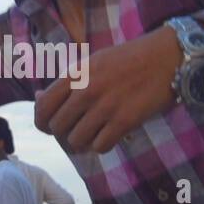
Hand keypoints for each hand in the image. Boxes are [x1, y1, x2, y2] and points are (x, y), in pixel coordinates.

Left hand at [34, 25, 181, 153]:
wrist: (166, 57)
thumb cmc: (128, 60)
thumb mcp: (93, 62)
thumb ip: (67, 82)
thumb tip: (37, 98)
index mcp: (76, 74)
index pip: (43, 106)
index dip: (41, 122)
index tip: (49, 126)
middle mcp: (87, 90)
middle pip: (57, 128)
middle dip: (63, 134)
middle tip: (76, 131)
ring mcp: (105, 106)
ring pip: (76, 141)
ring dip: (82, 143)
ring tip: (92, 135)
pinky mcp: (125, 121)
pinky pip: (100, 147)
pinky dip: (102, 145)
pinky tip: (109, 136)